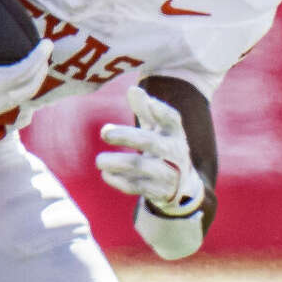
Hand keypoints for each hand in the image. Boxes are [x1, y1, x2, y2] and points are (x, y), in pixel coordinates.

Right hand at [0, 2, 53, 134]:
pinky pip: (10, 103)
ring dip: (32, 82)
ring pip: (21, 97)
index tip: (47, 44)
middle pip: (29, 86)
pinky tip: (14, 84)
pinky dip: (20, 91)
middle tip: (44, 54)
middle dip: (40, 69)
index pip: (26, 70)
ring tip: (35, 68)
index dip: (39, 56)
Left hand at [96, 86, 204, 214]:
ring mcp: (168, 173)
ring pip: (142, 167)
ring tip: (99, 160)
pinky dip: (120, 181)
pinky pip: (138, 187)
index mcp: (174, 133)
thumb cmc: (163, 148)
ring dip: (119, 162)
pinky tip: (106, 174)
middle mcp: (175, 152)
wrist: (182, 186)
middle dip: (127, 136)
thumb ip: (146, 109)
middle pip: (150, 142)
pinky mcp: (159, 192)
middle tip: (104, 132)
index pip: (172, 119)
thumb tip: (133, 89)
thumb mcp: (158, 129)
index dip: (161, 111)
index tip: (149, 103)